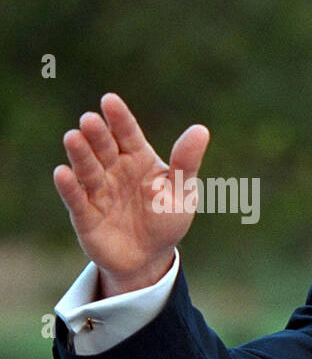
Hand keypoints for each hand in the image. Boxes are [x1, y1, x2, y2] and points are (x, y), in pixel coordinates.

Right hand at [52, 93, 209, 295]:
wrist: (151, 257)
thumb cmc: (167, 219)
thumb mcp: (182, 192)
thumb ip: (186, 162)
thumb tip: (201, 130)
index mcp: (138, 159)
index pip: (127, 134)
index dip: (119, 118)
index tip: (109, 100)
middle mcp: (114, 170)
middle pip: (104, 147)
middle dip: (97, 134)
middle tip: (90, 120)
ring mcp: (98, 190)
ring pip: (87, 168)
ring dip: (80, 154)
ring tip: (73, 137)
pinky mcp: (85, 214)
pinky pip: (76, 198)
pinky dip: (69, 186)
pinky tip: (63, 172)